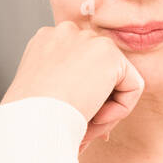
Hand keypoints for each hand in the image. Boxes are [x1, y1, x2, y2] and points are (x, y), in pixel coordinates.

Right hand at [0, 20, 145, 153]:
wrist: (30, 121)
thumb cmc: (29, 119)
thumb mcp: (42, 98)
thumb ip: (67, 91)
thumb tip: (96, 109)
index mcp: (45, 42)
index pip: (81, 67)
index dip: (83, 97)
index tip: (72, 120)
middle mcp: (66, 33)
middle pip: (100, 71)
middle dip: (98, 103)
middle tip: (85, 130)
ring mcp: (88, 39)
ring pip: (117, 80)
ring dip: (107, 109)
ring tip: (87, 127)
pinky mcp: (109, 53)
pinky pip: (133, 87)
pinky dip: (121, 109)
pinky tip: (96, 117)